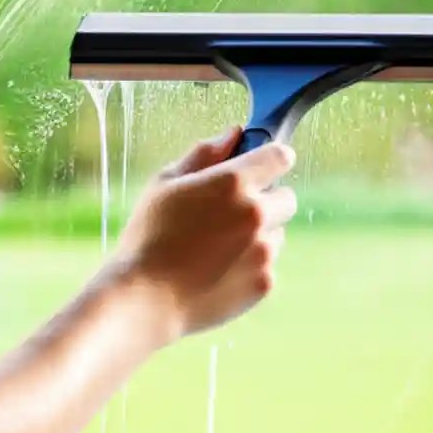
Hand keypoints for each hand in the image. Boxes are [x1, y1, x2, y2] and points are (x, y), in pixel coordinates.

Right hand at [113, 127, 297, 337]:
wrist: (146, 298)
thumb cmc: (149, 237)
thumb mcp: (165, 183)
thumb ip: (204, 154)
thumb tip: (233, 134)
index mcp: (233, 182)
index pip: (281, 157)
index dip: (271, 161)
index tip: (260, 169)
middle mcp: (256, 214)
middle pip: (286, 198)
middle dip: (266, 201)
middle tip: (230, 215)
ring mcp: (264, 251)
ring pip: (277, 234)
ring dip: (259, 236)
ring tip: (217, 248)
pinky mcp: (265, 282)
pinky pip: (268, 265)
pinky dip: (251, 267)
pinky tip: (218, 271)